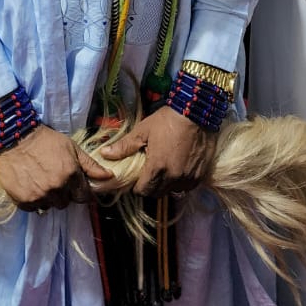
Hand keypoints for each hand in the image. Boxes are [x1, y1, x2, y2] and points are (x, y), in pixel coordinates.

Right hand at [0, 125, 112, 211]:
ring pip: (49, 206)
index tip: (75, 186)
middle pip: (65, 202)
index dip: (80, 191)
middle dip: (63, 193)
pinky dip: (33, 200)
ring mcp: (39, 196)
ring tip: (41, 181)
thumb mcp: (71, 147)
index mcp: (70, 175)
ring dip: (48, 197)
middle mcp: (56, 189)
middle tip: (54, 179)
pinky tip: (30, 185)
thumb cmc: (45, 140)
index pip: (83, 197)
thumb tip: (109, 176)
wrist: (15, 136)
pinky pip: (33, 208)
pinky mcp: (23, 200)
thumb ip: (90, 165)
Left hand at [97, 106, 215, 195]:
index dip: (138, 187)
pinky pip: (187, 186)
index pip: (143, 191)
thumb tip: (104, 154)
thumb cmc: (167, 120)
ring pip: (173, 191)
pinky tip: (178, 168)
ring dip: (167, 185)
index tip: (137, 178)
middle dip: (151, 187)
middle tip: (149, 174)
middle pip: (158, 193)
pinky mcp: (201, 175)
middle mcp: (174, 177)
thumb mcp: (143, 131)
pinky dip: (181, 181)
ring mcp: (189, 178)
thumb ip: (124, 146)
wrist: (196, 112)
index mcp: (157, 168)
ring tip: (164, 170)